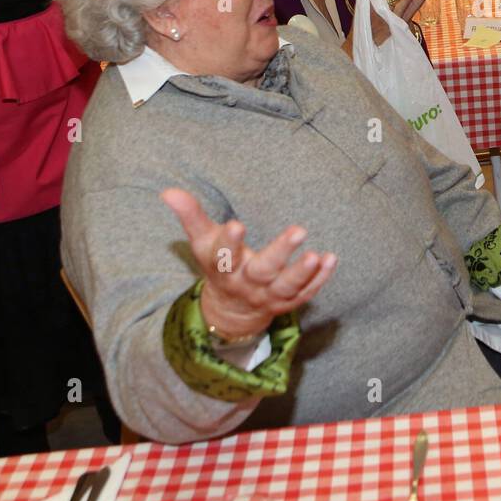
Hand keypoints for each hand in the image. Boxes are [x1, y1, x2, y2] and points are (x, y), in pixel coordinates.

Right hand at [162, 188, 336, 340]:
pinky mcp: (289, 301)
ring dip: (303, 272)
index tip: (236, 224)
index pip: (224, 258)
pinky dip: (320, 279)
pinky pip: (306, 293)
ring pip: (287, 287)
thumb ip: (191, 216)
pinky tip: (332, 259)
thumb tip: (168, 191)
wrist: (233, 308)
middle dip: (280, 253)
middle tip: (299, 230)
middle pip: (263, 271)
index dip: (229, 243)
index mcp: (224, 269)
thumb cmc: (219, 264)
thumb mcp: (203, 243)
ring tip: (318, 255)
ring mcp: (270, 296)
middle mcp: (247, 285)